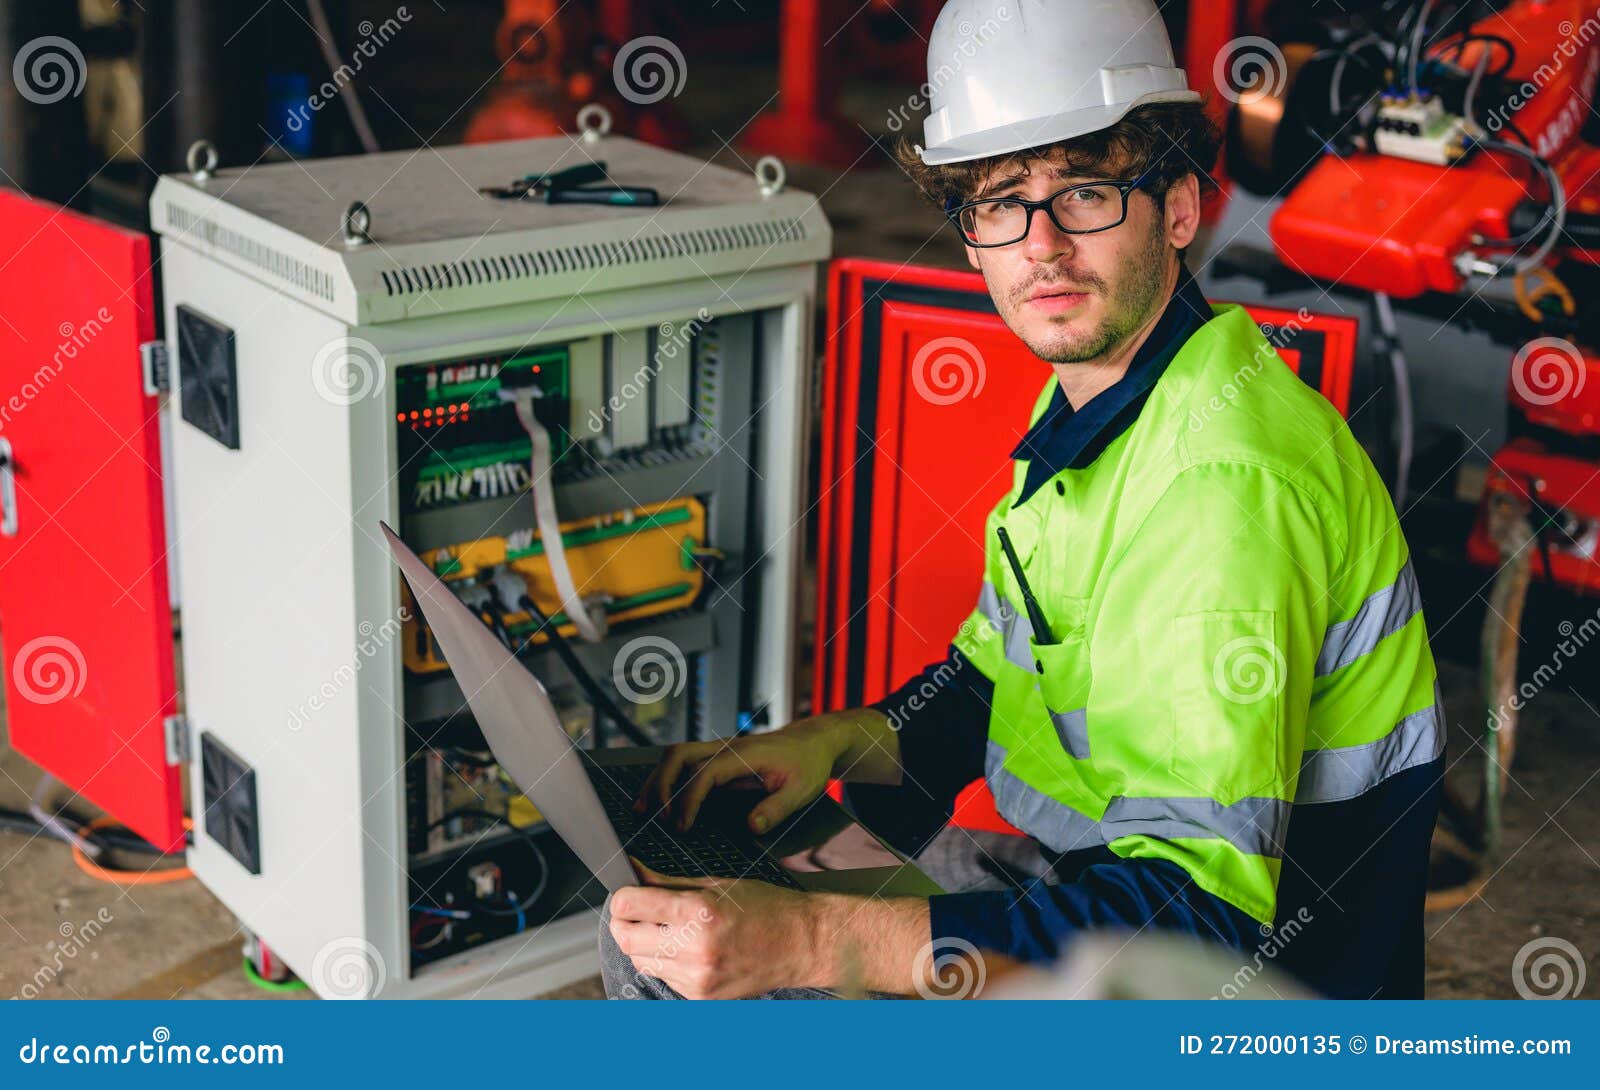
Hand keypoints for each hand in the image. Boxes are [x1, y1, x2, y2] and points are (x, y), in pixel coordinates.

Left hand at [607, 861, 821, 998]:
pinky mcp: (700, 996)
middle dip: (623, 922)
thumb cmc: (765, 908)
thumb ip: (667, 882)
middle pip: (626, 938)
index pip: (629, 907)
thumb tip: (633, 871)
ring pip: (640, 960)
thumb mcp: (715, 884)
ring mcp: (697, 977)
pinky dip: (665, 961)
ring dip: (643, 943)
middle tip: (635, 911)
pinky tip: (686, 948)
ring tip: (667, 929)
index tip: (627, 893)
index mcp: (699, 912)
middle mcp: (694, 948)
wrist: (800, 944)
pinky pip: (663, 976)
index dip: (622, 897)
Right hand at [634, 716, 848, 833]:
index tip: (681, 826)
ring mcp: (720, 749)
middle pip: (679, 756)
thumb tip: (751, 827)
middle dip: (661, 785)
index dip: (688, 799)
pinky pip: (684, 761)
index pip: (704, 773)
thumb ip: (776, 809)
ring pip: (677, 755)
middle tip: (654, 817)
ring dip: (658, 779)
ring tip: (643, 809)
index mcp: (744, 754)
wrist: (813, 741)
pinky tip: (659, 798)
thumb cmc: (807, 764)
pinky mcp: (718, 756)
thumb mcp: (801, 790)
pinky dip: (667, 778)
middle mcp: (727, 747)